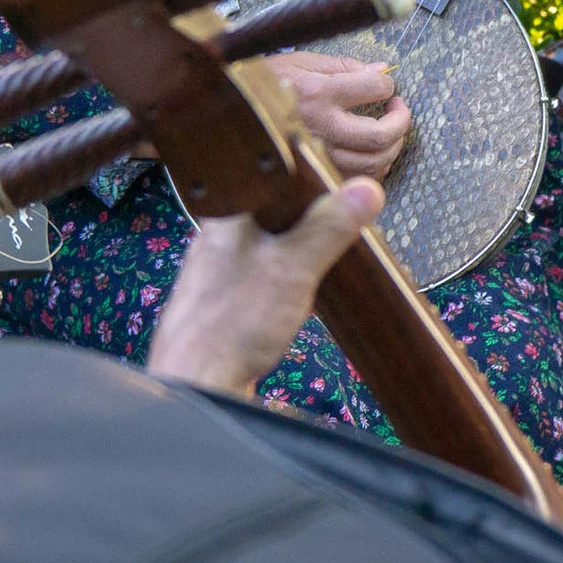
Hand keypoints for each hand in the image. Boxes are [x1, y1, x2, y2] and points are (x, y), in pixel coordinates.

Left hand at [147, 180, 383, 394]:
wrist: (195, 384)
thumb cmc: (235, 320)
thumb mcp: (293, 267)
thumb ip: (328, 227)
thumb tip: (367, 189)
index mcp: (227, 213)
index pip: (275, 179)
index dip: (314, 188)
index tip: (346, 203)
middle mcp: (217, 237)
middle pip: (276, 217)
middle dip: (312, 231)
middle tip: (343, 244)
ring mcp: (217, 271)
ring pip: (270, 252)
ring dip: (299, 264)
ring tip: (324, 277)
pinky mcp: (222, 304)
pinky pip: (262, 283)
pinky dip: (284, 290)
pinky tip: (297, 307)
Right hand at [265, 51, 410, 180]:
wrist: (234, 110)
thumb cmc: (267, 81)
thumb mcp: (301, 61)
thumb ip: (344, 66)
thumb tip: (380, 72)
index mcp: (319, 93)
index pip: (374, 88)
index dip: (388, 85)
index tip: (386, 86)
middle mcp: (321, 127)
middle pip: (379, 136)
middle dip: (400, 123)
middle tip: (399, 111)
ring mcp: (317, 155)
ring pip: (372, 164)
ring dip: (391, 149)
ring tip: (389, 132)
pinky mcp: (313, 174)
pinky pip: (355, 181)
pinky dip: (373, 170)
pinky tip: (370, 153)